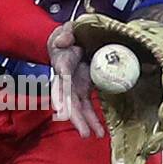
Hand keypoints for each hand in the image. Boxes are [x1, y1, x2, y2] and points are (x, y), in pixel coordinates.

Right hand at [47, 21, 104, 139]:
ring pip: (78, 108)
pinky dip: (93, 119)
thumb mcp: (67, 28)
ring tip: (96, 135)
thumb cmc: (67, 34)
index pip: (62, 82)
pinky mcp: (84, 89)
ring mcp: (75, 86)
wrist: (69, 40)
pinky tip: (100, 132)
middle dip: (76, 118)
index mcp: (62, 65)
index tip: (65, 108)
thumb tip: (63, 42)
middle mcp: (67, 80)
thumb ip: (67, 32)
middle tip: (84, 133)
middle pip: (69, 102)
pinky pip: (88, 107)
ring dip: (86, 122)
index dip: (64, 94)